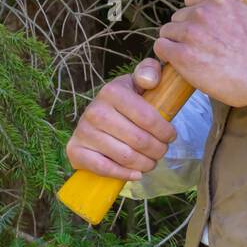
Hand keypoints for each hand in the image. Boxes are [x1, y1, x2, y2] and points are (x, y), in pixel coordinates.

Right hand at [65, 58, 176, 181]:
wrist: (97, 117)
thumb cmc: (126, 100)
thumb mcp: (138, 81)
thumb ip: (149, 71)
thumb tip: (150, 81)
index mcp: (111, 91)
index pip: (147, 117)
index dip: (165, 131)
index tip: (171, 136)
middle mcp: (94, 111)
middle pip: (138, 140)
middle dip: (158, 149)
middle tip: (162, 150)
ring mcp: (82, 132)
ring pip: (125, 156)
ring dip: (145, 163)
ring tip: (151, 161)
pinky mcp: (75, 150)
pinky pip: (104, 168)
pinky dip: (124, 174)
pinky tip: (136, 173)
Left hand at [153, 0, 246, 107]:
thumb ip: (240, 10)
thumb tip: (236, 10)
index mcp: (220, 0)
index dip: (193, 12)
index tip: (197, 24)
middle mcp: (202, 12)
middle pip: (178, 16)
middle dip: (185, 30)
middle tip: (195, 45)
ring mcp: (190, 32)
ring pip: (167, 31)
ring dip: (174, 42)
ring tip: (185, 56)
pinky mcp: (181, 54)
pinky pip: (161, 47)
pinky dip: (166, 54)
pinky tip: (175, 61)